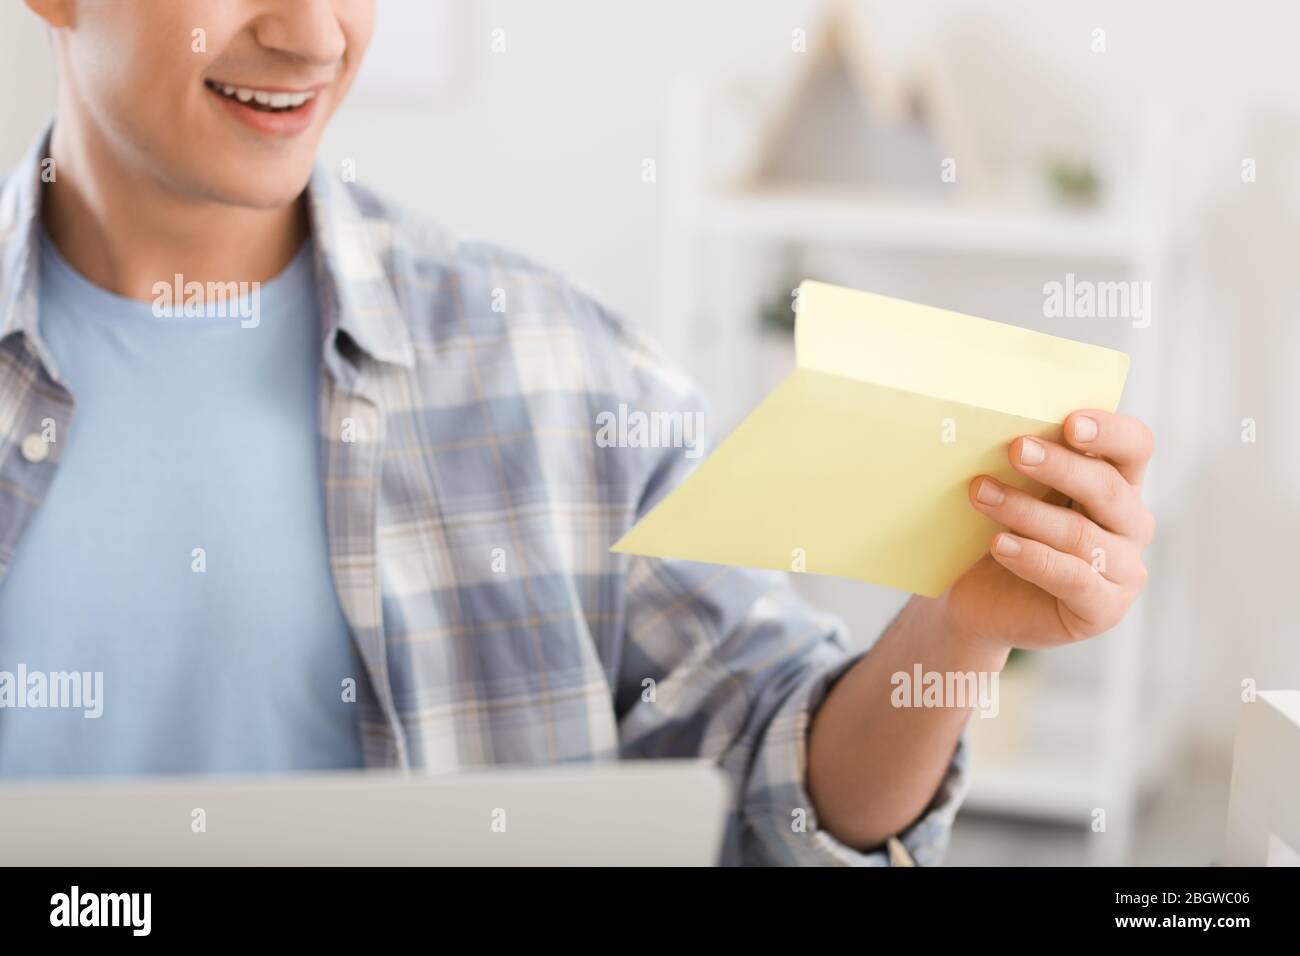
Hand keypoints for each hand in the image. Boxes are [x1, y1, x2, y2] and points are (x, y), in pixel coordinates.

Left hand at [945, 410, 1155, 651]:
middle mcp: (1131, 524)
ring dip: (1025, 511)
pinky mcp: (1105, 609)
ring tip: (981, 494)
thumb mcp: (1018, 491)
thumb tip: (1003, 424)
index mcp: (1120, 483)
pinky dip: (1033, 557)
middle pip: (1106, 488)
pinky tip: (999, 543)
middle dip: (1058, 466)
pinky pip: (1073, 578)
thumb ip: (1027, 462)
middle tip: (1015, 449)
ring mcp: (1125, 570)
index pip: (1135, 447)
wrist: (982, 600)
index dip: (1109, 432)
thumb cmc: (1005, 531)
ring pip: (1080, 533)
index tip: (1069, 422)